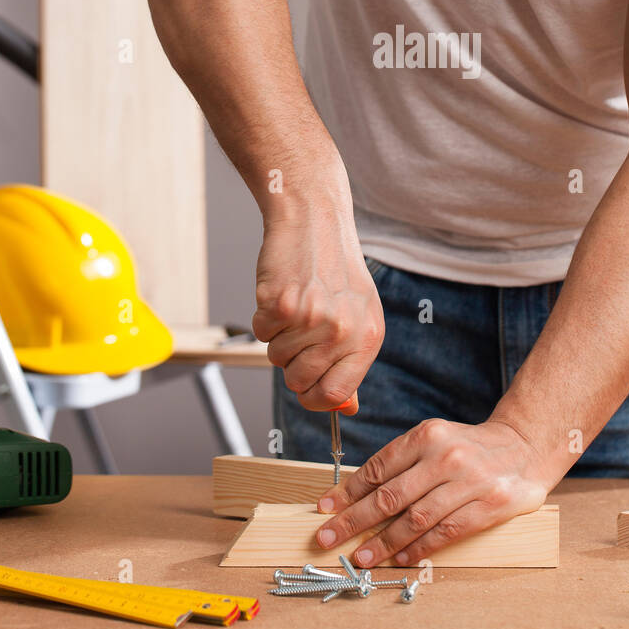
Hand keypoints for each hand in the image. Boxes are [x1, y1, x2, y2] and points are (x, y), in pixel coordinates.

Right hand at [251, 182, 383, 410]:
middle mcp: (342, 331)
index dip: (314, 397)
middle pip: (299, 381)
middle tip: (301, 330)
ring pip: (276, 359)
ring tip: (295, 306)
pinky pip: (260, 335)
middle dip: (292, 364)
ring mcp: (311, 318)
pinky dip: (264, 319)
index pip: (336, 395)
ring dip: (278, 338)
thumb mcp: (359, 316)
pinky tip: (281, 295)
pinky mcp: (280, 304)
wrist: (314, 220)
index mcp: (368, 337)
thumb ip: (352, 364)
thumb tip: (347, 408)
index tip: (307, 387)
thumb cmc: (337, 268)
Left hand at [313, 417, 549, 565]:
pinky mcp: (489, 506)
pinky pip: (445, 533)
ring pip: (415, 519)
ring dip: (383, 542)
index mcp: (427, 435)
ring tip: (362, 557)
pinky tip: (400, 558)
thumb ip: (402, 464)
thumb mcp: (434, 440)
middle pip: (390, 496)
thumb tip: (355, 497)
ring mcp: (469, 482)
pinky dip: (419, 549)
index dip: (347, 492)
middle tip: (327, 538)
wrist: (524, 448)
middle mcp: (446, 456)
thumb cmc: (469, 448)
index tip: (324, 509)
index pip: (378, 468)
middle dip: (353, 521)